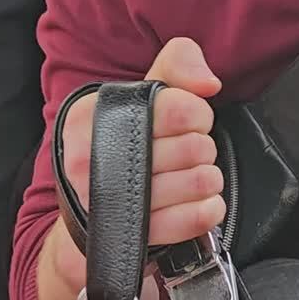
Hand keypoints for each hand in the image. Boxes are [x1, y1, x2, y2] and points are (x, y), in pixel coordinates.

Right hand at [62, 38, 224, 248]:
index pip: (176, 107)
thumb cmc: (124, 141)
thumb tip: (207, 83)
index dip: (197, 113)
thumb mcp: (140, 93)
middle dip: (203, 147)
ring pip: (199, 182)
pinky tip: (200, 201)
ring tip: (194, 176)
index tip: (187, 121)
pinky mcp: (132, 235)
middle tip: (189, 152)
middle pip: (192, 147)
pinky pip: (195, 219)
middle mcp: (90, 158)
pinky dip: (209, 208)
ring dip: (209, 178)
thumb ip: (177, 64)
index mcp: (89, 114)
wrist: (91, 205)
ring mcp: (109, 201)